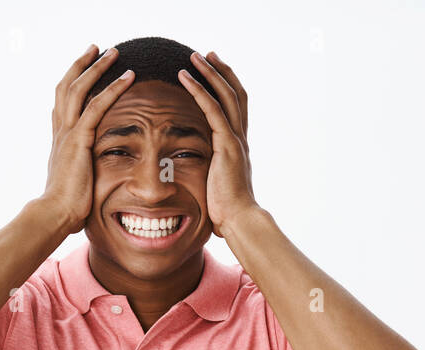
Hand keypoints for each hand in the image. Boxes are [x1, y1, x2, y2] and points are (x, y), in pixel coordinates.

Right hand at [39, 45, 134, 233]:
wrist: (54, 215)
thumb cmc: (66, 208)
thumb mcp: (75, 182)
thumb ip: (81, 171)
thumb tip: (89, 176)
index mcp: (60, 140)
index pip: (63, 103)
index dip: (73, 82)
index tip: (84, 69)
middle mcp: (61, 131)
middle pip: (67, 86)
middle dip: (82, 64)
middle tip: (97, 48)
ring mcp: (68, 134)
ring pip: (79, 88)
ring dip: (97, 67)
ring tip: (113, 52)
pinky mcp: (79, 140)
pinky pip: (97, 106)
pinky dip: (113, 89)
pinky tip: (128, 77)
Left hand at [177, 51, 259, 237]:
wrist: (239, 221)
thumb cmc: (226, 212)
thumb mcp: (216, 187)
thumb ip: (209, 174)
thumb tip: (198, 179)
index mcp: (237, 146)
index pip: (235, 108)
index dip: (225, 87)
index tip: (213, 72)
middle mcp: (240, 138)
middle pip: (235, 94)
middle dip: (221, 71)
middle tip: (206, 54)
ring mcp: (235, 140)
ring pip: (226, 95)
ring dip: (210, 73)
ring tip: (195, 57)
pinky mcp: (227, 144)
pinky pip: (212, 109)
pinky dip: (199, 90)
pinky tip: (185, 77)